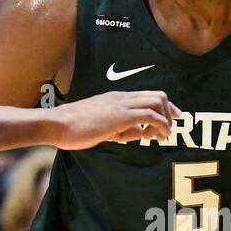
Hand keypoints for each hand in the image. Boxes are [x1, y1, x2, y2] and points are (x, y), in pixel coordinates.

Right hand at [50, 91, 179, 148]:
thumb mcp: (103, 128)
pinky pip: (150, 116)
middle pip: (158, 95)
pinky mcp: (121, 116)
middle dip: (170, 111)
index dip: (164, 107)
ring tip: (162, 136)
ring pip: (157, 102)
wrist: (57, 124)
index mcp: (116, 98)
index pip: (147, 96)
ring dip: (165, 119)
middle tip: (173, 127)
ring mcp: (121, 104)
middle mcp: (121, 97)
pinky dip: (161, 125)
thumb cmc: (74, 128)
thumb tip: (140, 133)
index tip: (172, 118)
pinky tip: (159, 136)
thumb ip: (122, 130)